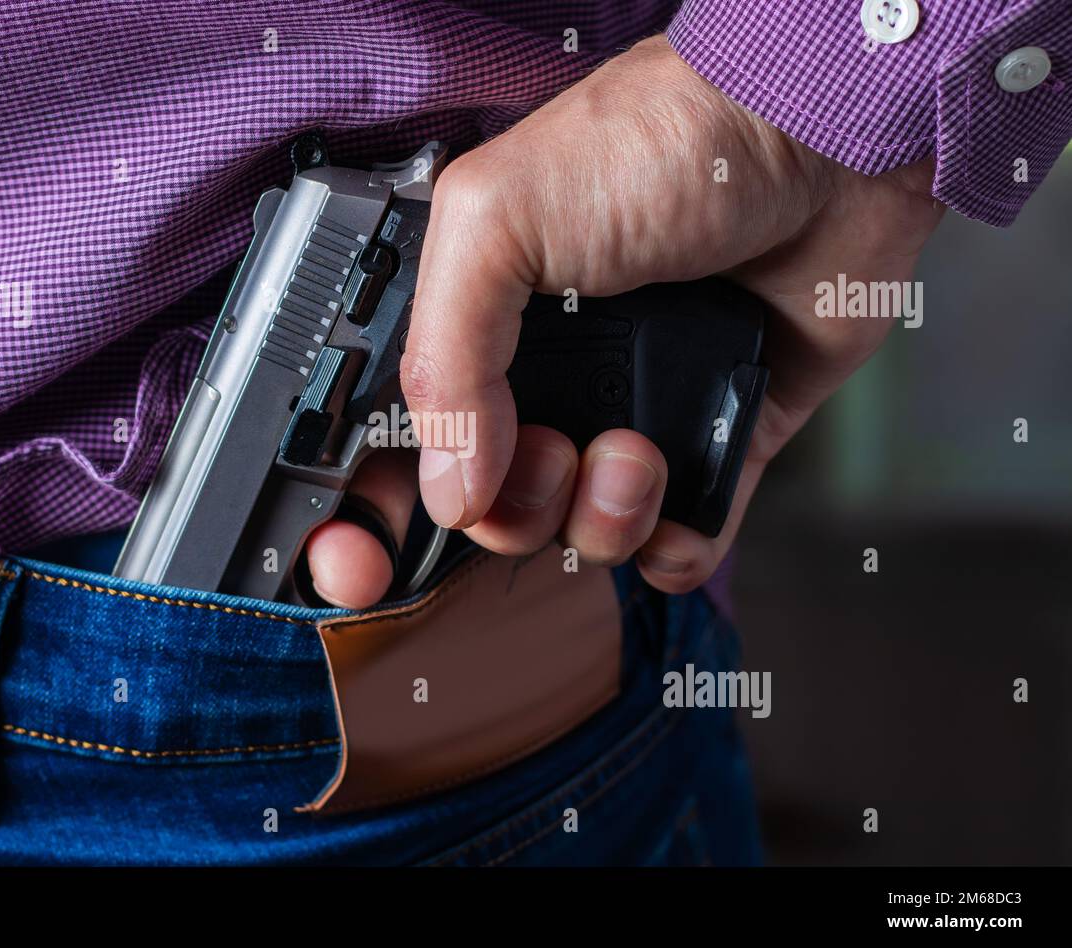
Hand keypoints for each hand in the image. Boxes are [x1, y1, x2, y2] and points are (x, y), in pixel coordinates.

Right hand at [304, 33, 943, 607]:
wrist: (816, 141)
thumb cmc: (656, 146)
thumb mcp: (499, 221)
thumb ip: (446, 354)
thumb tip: (449, 489)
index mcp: (479, 327)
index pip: (409, 443)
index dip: (393, 505)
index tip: (397, 539)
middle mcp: (549, 375)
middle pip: (497, 505)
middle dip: (522, 504)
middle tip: (556, 448)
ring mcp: (635, 408)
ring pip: (586, 531)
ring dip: (606, 519)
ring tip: (638, 452)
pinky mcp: (719, 434)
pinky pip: (682, 535)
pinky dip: (678, 545)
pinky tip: (680, 508)